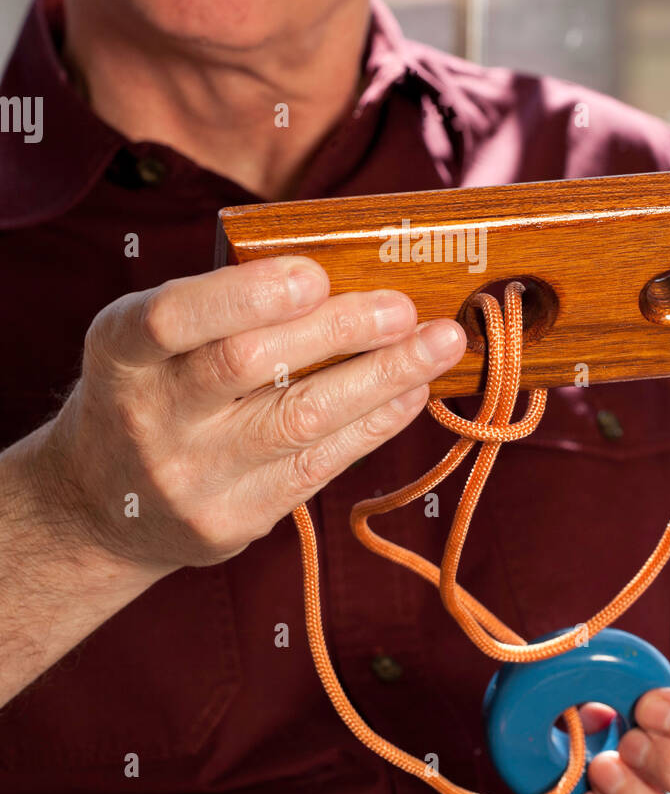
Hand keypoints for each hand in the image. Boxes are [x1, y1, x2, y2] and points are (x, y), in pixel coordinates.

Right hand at [40, 255, 465, 570]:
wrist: (106, 503)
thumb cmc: (156, 387)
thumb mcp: (157, 338)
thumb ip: (227, 307)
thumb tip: (351, 271)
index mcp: (120, 351)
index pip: (174, 317)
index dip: (247, 295)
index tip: (315, 275)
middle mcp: (148, 417)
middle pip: (249, 365)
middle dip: (339, 330)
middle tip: (404, 306)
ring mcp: (191, 477)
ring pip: (300, 421)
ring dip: (383, 377)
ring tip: (440, 344)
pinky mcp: (232, 522)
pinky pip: (318, 466)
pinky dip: (375, 423)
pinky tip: (412, 392)